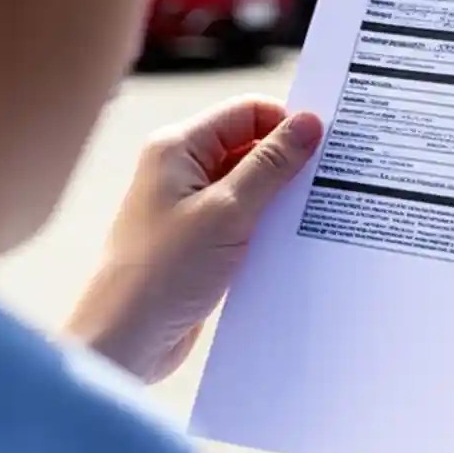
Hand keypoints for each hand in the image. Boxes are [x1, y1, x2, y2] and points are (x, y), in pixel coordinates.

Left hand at [66, 97, 323, 382]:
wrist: (126, 339)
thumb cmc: (162, 273)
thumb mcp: (228, 212)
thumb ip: (271, 165)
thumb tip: (308, 124)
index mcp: (177, 148)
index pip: (245, 112)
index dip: (285, 123)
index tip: (324, 144)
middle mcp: (181, 170)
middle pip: (249, 146)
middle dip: (288, 162)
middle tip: (327, 181)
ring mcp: (190, 206)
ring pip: (250, 185)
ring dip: (280, 197)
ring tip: (313, 213)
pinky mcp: (200, 239)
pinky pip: (244, 218)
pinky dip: (268, 225)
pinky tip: (293, 240)